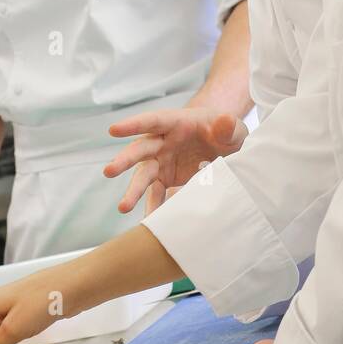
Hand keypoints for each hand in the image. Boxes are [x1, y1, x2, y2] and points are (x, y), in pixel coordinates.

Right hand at [104, 107, 247, 213]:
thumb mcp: (233, 129)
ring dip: (133, 190)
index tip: (114, 130)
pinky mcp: (166, 179)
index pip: (153, 121)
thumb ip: (228, 127)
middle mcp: (163, 142)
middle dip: (125, 160)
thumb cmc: (226, 132)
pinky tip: (150, 222)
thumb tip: (223, 123)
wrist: (226, 148)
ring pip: (143, 175)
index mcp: (176, 123)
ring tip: (123, 207)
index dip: (134, 124)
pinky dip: (154, 207)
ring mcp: (162, 162)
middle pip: (140, 150)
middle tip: (109, 171)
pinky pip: (157, 195)